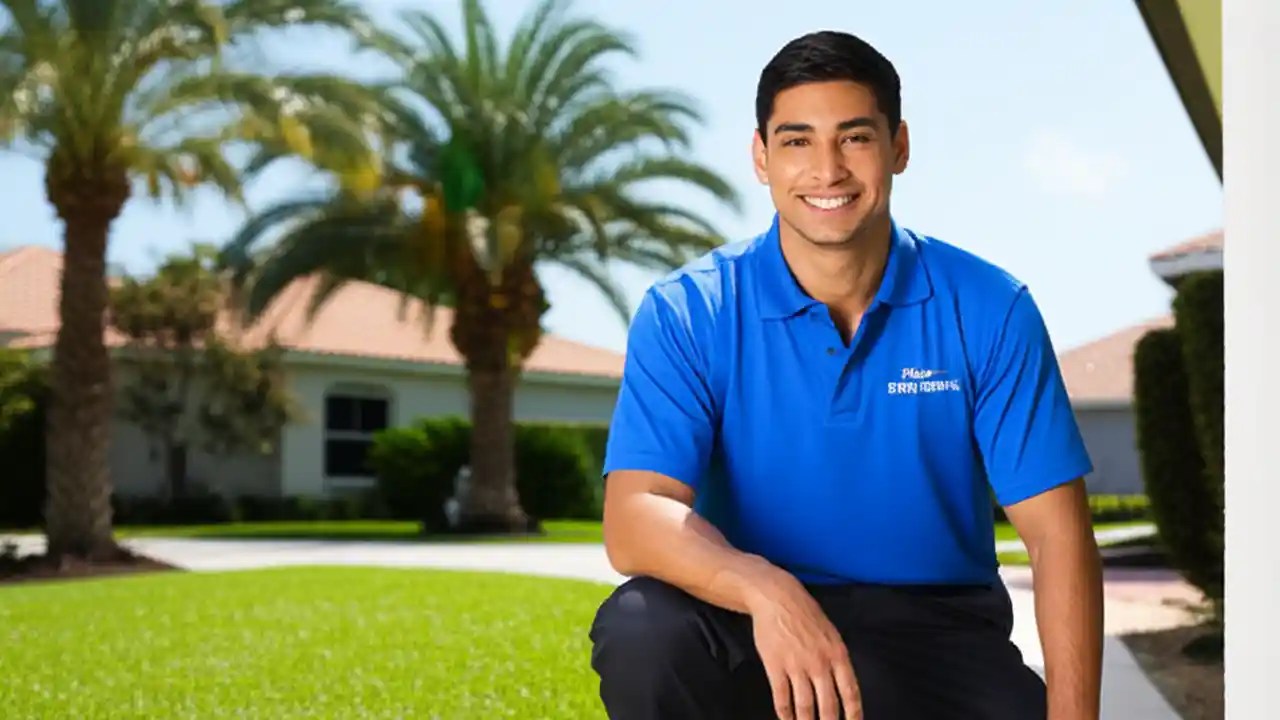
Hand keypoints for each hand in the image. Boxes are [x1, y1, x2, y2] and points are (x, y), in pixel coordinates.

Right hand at [745, 570, 862, 719]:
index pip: (850, 692)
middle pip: (829, 706)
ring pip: (805, 706)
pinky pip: (782, 697)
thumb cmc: (805, 614)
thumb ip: (837, 659)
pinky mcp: (775, 666)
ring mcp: (797, 666)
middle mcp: (820, 663)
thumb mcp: (831, 634)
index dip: (854, 714)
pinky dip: (785, 713)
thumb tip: (843, 686)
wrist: (777, 598)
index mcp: (838, 654)